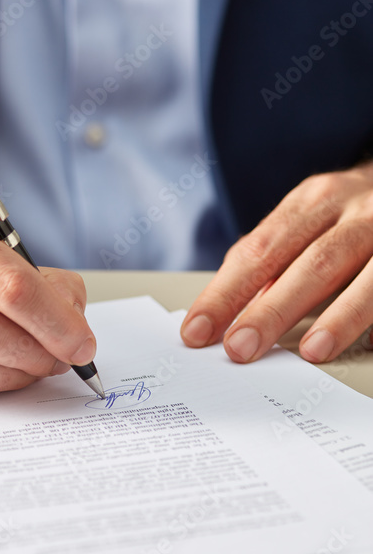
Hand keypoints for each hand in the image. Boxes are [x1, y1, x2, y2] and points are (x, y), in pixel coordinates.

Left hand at [180, 163, 372, 363]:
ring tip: (311, 352)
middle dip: (272, 309)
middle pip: (310, 262)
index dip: (226, 292)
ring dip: (338, 316)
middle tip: (240, 348)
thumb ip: (272, 261)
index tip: (198, 330)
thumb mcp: (309, 222)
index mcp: (313, 201)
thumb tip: (227, 313)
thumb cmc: (351, 213)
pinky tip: (372, 343)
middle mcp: (355, 209)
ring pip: (367, 276)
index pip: (260, 249)